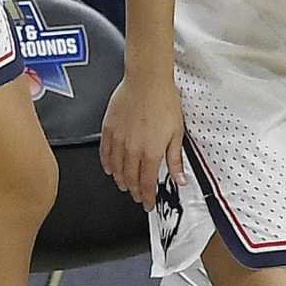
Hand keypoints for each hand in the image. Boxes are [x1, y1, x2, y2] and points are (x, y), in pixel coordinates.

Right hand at [99, 71, 184, 208]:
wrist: (147, 80)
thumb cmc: (164, 101)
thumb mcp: (177, 133)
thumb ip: (175, 159)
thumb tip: (180, 179)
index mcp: (151, 152)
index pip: (147, 183)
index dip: (147, 197)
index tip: (147, 204)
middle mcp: (132, 149)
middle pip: (130, 178)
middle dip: (134, 191)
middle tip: (137, 197)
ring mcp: (118, 139)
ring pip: (116, 168)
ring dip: (120, 180)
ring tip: (124, 186)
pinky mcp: (109, 128)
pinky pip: (105, 152)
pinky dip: (107, 163)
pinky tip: (109, 168)